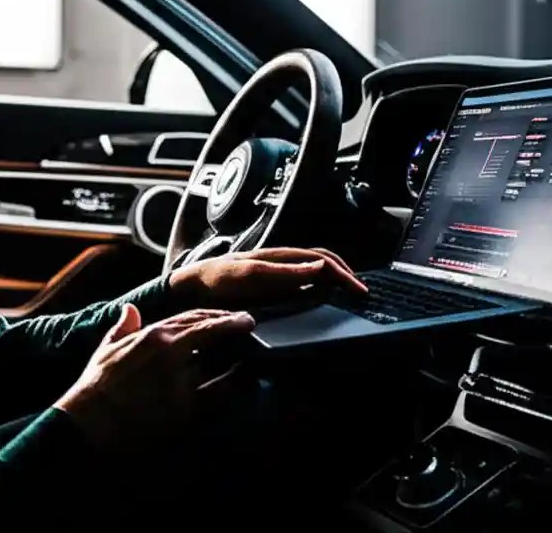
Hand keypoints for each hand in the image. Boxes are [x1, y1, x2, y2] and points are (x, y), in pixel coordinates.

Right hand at [54, 304, 255, 445]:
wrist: (89, 423)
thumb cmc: (95, 387)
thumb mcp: (105, 350)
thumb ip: (121, 327)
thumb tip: (130, 309)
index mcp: (152, 335)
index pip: (192, 317)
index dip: (214, 315)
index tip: (229, 315)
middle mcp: (170, 352)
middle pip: (210, 330)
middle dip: (232, 324)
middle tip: (247, 323)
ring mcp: (180, 379)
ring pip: (219, 359)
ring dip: (238, 353)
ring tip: (252, 350)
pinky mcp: (185, 407)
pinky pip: (217, 393)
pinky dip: (232, 385)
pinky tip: (243, 380)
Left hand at [167, 247, 366, 310]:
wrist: (190, 287)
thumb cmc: (217, 278)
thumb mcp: (250, 274)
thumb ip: (284, 271)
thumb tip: (321, 267)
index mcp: (280, 256)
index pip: (322, 261)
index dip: (344, 274)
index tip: (360, 291)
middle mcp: (281, 260)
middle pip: (322, 261)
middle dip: (345, 273)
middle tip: (361, 292)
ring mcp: (275, 271)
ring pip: (314, 268)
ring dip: (334, 277)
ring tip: (347, 292)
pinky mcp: (269, 282)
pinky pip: (301, 279)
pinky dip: (318, 284)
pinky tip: (320, 296)